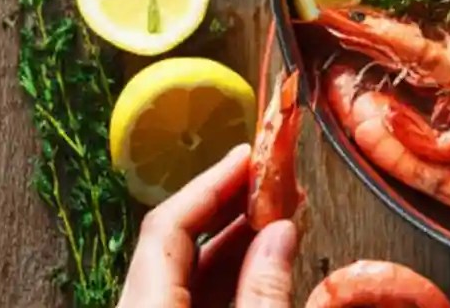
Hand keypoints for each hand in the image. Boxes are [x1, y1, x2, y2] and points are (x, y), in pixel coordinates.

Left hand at [116, 144, 298, 307]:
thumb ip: (264, 292)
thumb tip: (281, 234)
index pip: (167, 225)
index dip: (211, 184)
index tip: (249, 156)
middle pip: (173, 241)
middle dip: (226, 205)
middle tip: (269, 177)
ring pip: (184, 267)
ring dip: (232, 237)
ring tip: (276, 212)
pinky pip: (188, 292)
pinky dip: (227, 271)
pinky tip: (262, 258)